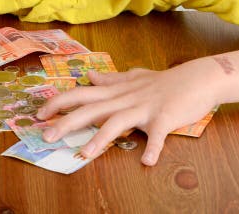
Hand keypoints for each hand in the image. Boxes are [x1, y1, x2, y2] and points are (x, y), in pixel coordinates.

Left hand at [36, 58, 220, 165]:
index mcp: (117, 91)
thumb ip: (112, 80)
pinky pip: (157, 134)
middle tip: (46, 135)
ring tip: (85, 154)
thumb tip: (90, 77)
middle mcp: (126, 98)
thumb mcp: (135, 77)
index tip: (39, 113)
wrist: (198, 78)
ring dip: (101, 138)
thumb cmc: (165, 81)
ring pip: (118, 121)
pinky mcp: (165, 118)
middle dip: (67, 122)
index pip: (82, 94)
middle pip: (92, 108)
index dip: (59, 102)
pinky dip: (153, 147)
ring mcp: (145, 108)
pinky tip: (146, 161)